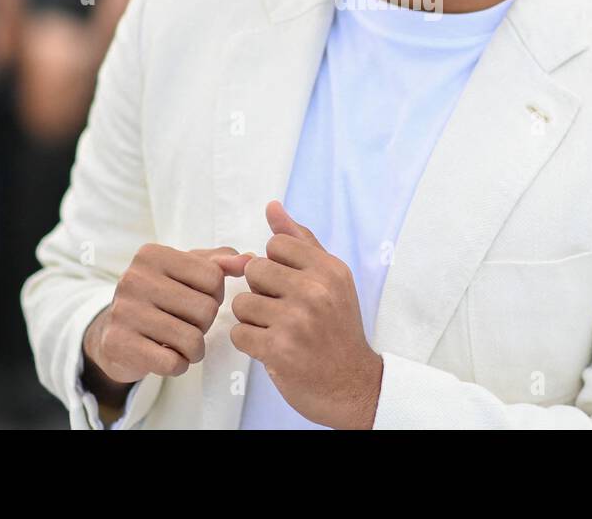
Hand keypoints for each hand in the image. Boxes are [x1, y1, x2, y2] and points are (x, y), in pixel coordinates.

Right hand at [87, 244, 252, 388]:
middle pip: (205, 309)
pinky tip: (168, 357)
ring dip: (195, 349)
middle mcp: (133, 278)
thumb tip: (249, 261)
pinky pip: (172, 363)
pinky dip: (179, 365)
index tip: (197, 299)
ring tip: (182, 344)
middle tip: (187, 324)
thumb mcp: (185, 271)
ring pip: (191, 339)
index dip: (215, 295)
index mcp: (152, 255)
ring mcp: (123, 312)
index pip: (213, 277)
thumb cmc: (159, 298)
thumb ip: (219, 262)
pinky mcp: (119, 344)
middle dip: (205, 323)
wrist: (113, 335)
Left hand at [230, 201, 382, 428]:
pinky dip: (249, 343)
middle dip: (260, 291)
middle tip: (282, 310)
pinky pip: (239, 333)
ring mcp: (297, 320)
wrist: (352, 385)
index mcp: (329, 269)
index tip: (291, 286)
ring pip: (242, 303)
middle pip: (254, 269)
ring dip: (252, 320)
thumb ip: (300, 241)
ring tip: (276, 330)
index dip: (276, 265)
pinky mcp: (279, 349)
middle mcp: (316, 290)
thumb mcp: (330, 280)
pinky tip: (271, 348)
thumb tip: (272, 207)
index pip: (277, 244)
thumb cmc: (337, 329)